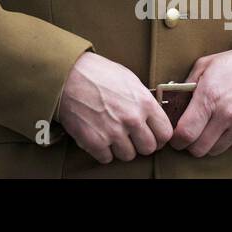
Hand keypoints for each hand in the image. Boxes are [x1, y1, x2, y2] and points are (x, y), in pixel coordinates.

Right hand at [57, 52, 172, 163]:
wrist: (66, 74)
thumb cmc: (97, 73)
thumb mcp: (128, 79)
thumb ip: (143, 99)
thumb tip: (153, 115)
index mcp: (144, 102)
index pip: (165, 133)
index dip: (158, 136)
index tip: (151, 135)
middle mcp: (132, 119)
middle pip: (148, 148)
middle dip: (139, 144)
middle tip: (129, 136)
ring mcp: (113, 132)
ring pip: (128, 155)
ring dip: (120, 148)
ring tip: (110, 133)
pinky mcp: (95, 141)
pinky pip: (106, 158)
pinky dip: (101, 151)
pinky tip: (97, 135)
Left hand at [168, 44, 231, 156]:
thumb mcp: (206, 64)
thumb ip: (186, 85)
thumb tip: (172, 103)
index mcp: (210, 96)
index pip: (185, 133)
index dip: (175, 140)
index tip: (174, 137)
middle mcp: (227, 114)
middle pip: (199, 149)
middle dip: (189, 145)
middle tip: (189, 136)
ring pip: (215, 151)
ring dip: (207, 144)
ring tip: (207, 129)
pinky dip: (225, 142)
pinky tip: (225, 127)